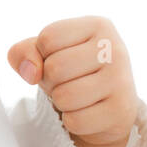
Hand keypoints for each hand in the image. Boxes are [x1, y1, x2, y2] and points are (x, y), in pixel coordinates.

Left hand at [7, 16, 138, 146]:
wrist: (106, 108)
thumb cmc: (71, 73)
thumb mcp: (45, 54)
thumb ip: (24, 53)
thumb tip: (31, 73)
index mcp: (98, 25)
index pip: (48, 38)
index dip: (43, 55)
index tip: (60, 60)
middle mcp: (115, 49)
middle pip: (55, 67)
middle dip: (51, 81)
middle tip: (67, 82)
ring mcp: (121, 80)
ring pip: (64, 96)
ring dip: (61, 102)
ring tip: (76, 97)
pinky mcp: (121, 111)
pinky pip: (75, 121)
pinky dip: (73, 121)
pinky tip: (87, 112)